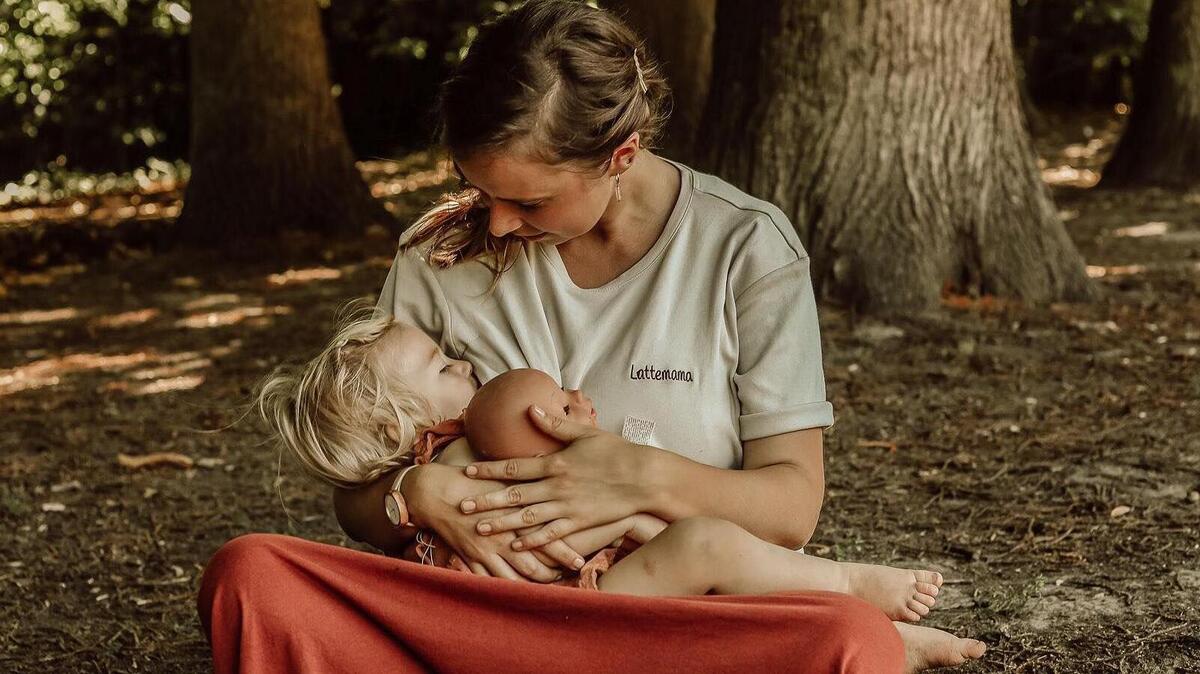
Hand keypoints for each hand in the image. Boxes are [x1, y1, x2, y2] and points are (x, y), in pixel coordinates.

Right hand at [406, 463, 585, 580]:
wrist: (435, 492)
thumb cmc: (471, 481)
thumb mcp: (503, 479)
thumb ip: (527, 484)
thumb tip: (551, 472)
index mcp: (513, 517)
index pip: (545, 539)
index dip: (564, 552)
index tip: (580, 561)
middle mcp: (501, 538)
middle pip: (531, 566)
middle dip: (550, 576)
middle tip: (565, 580)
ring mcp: (483, 552)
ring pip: (511, 579)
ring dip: (528, 587)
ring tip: (543, 591)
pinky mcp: (468, 559)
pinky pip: (487, 581)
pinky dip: (501, 588)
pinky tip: (512, 593)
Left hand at [459, 405, 653, 550]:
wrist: (644, 478)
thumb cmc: (616, 452)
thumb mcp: (585, 433)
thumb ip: (555, 424)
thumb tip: (531, 408)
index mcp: (555, 462)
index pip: (514, 467)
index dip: (489, 470)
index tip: (468, 472)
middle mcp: (556, 486)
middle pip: (514, 494)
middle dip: (486, 500)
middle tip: (462, 505)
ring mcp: (567, 507)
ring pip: (527, 517)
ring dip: (502, 523)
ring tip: (480, 528)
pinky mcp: (580, 523)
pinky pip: (552, 534)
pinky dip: (533, 541)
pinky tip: (516, 546)